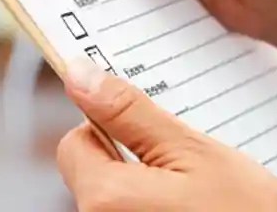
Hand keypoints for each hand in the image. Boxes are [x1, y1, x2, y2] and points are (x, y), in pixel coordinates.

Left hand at [57, 56, 276, 211]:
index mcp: (106, 198)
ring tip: (200, 195)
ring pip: (119, 194)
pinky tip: (196, 211)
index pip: (76, 141)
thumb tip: (81, 78)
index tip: (151, 130)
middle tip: (187, 166)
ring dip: (151, 187)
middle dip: (134, 160)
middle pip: (95, 172)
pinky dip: (160, 207)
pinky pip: (137, 210)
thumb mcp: (195, 152)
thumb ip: (131, 115)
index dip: (116, 129)